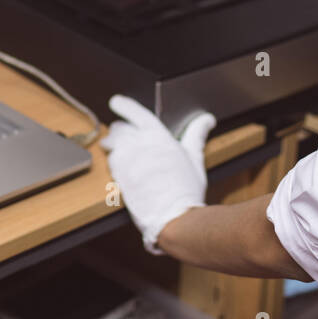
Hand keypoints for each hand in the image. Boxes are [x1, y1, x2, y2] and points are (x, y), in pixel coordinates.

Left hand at [101, 95, 215, 254]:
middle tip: (123, 135)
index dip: (124, 105)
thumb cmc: (186, 189)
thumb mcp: (194, 158)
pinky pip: (110, 161)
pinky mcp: (118, 176)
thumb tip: (207, 119)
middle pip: (120, 128)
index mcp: (158, 136)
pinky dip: (114, 161)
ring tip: (118, 149)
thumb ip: (196, 135)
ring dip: (114, 144)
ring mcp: (126, 160)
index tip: (116, 101)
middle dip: (121, 130)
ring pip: (112, 143)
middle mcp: (138, 144)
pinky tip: (121, 166)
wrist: (173, 216)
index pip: (136, 113)